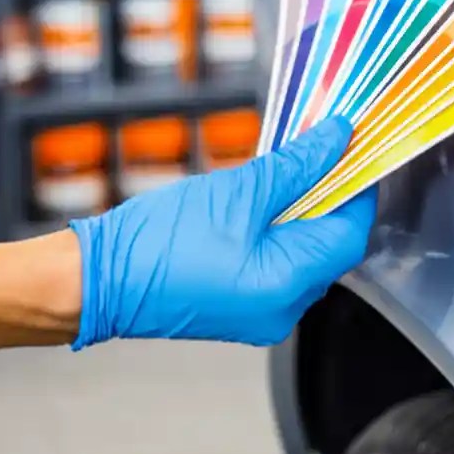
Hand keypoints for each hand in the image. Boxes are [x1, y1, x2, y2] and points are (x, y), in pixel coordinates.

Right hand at [69, 117, 375, 348]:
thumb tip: (337, 140)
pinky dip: (278, 231)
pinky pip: (278, 264)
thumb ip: (296, 166)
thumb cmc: (157, 242)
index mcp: (287, 285)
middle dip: (326, 194)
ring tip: (283, 169)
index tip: (351, 146)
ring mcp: (262, 313)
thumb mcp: (238, 192)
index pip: (350, 232)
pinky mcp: (242, 306)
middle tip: (315, 147)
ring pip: (303, 252)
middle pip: (329, 244)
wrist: (97, 280)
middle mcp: (283, 310)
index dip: (356, 187)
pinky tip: (260, 201)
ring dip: (300, 209)